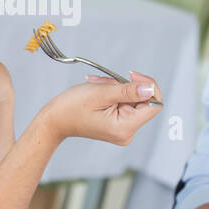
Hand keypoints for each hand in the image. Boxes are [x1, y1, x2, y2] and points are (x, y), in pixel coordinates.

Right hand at [37, 70, 160, 145]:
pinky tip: (99, 92)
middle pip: (143, 102)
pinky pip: (124, 104)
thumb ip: (128, 91)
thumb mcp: (101, 93)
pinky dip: (114, 94)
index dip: (148, 87)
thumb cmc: (71, 108)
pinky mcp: (118, 125)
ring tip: (98, 86)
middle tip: (107, 81)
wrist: (54, 120)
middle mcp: (127, 132)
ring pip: (133, 100)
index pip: (154, 105)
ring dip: (117, 88)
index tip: (131, 76)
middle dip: (127, 86)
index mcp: (125, 128)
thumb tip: (150, 88)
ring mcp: (123, 130)